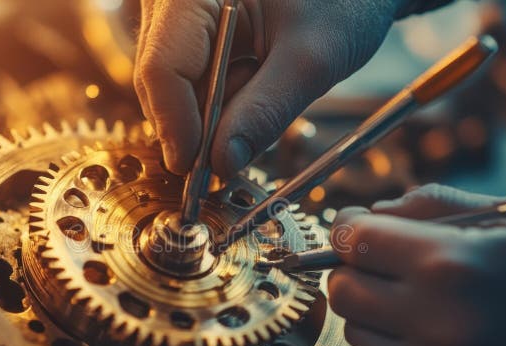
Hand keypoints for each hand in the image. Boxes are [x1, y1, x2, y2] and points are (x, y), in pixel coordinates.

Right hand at [134, 0, 405, 176]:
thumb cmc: (343, 0)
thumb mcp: (313, 57)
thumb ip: (267, 111)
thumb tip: (223, 162)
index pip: (163, 65)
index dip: (177, 124)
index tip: (199, 168)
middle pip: (162, 79)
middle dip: (201, 122)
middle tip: (242, 145)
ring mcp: (178, 15)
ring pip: (175, 86)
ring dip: (217, 110)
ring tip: (266, 83)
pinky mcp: (190, 33)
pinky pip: (191, 81)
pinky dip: (222, 98)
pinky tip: (256, 79)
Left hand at [328, 184, 505, 345]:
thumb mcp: (505, 214)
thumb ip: (425, 206)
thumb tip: (362, 215)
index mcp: (451, 264)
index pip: (354, 241)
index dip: (349, 230)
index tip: (357, 231)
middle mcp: (439, 323)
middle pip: (343, 290)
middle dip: (354, 270)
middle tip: (383, 265)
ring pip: (356, 334)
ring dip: (371, 313)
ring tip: (414, 303)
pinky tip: (435, 336)